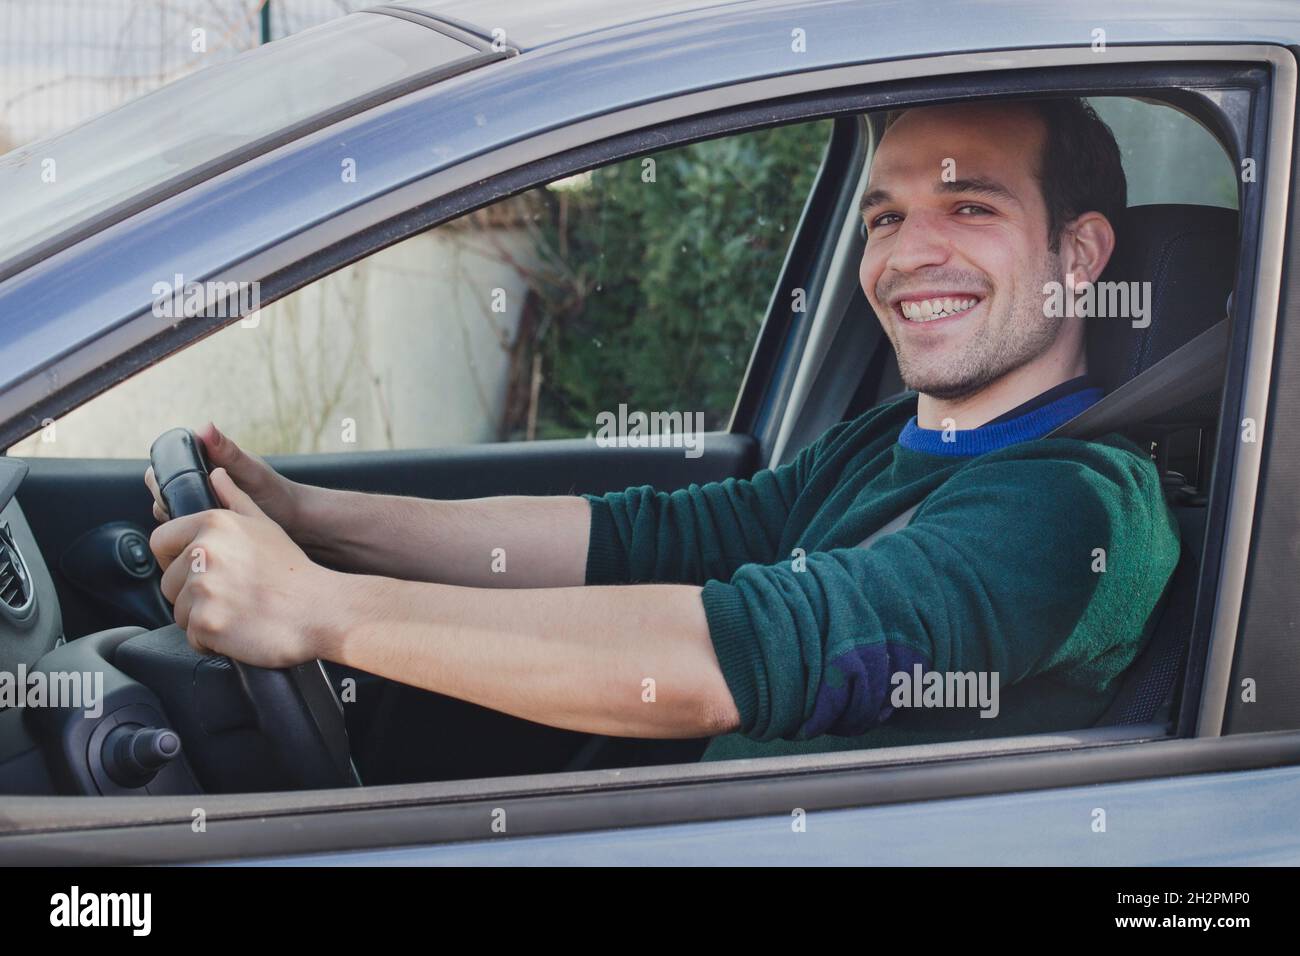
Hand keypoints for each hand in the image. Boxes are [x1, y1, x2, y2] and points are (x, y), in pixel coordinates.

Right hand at [144, 422, 303, 533]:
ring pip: (168, 510)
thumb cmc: (276, 492)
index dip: (163, 478)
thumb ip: (228, 452)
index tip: (177, 490)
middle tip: (193, 510)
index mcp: (204, 460)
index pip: (165, 465)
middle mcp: (197, 480)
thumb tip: (205, 427)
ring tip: (200, 523)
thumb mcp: (251, 471)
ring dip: (176, 518)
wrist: (293, 521)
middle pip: (162, 489)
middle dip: (168, 501)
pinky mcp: (203, 522)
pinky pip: (182, 526)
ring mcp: (199, 502)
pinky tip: (199, 536)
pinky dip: (185, 531)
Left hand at [148, 467, 341, 667]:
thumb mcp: (266, 526)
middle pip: (168, 582)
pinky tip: (241, 629)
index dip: (173, 559)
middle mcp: (203, 552)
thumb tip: (215, 474)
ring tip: (240, 612)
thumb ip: (235, 498)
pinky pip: (193, 638)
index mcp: (213, 524)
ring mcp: (203, 588)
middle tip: (231, 596)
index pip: (160, 541)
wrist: (320, 611)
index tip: (196, 571)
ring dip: (204, 619)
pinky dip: (213, 641)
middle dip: (192, 595)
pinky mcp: (206, 623)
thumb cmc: (294, 571)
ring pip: (179, 613)